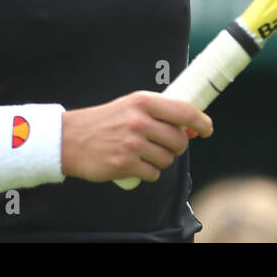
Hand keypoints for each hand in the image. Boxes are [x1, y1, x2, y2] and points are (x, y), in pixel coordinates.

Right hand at [61, 91, 213, 184]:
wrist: (69, 139)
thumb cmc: (104, 122)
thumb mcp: (130, 107)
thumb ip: (159, 114)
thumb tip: (192, 127)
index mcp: (143, 102)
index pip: (184, 111)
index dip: (201, 121)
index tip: (207, 129)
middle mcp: (139, 121)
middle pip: (179, 140)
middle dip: (176, 146)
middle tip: (162, 145)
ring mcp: (132, 143)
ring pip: (167, 159)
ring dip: (160, 161)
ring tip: (143, 154)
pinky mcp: (125, 164)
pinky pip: (153, 174)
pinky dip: (147, 173)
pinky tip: (134, 165)